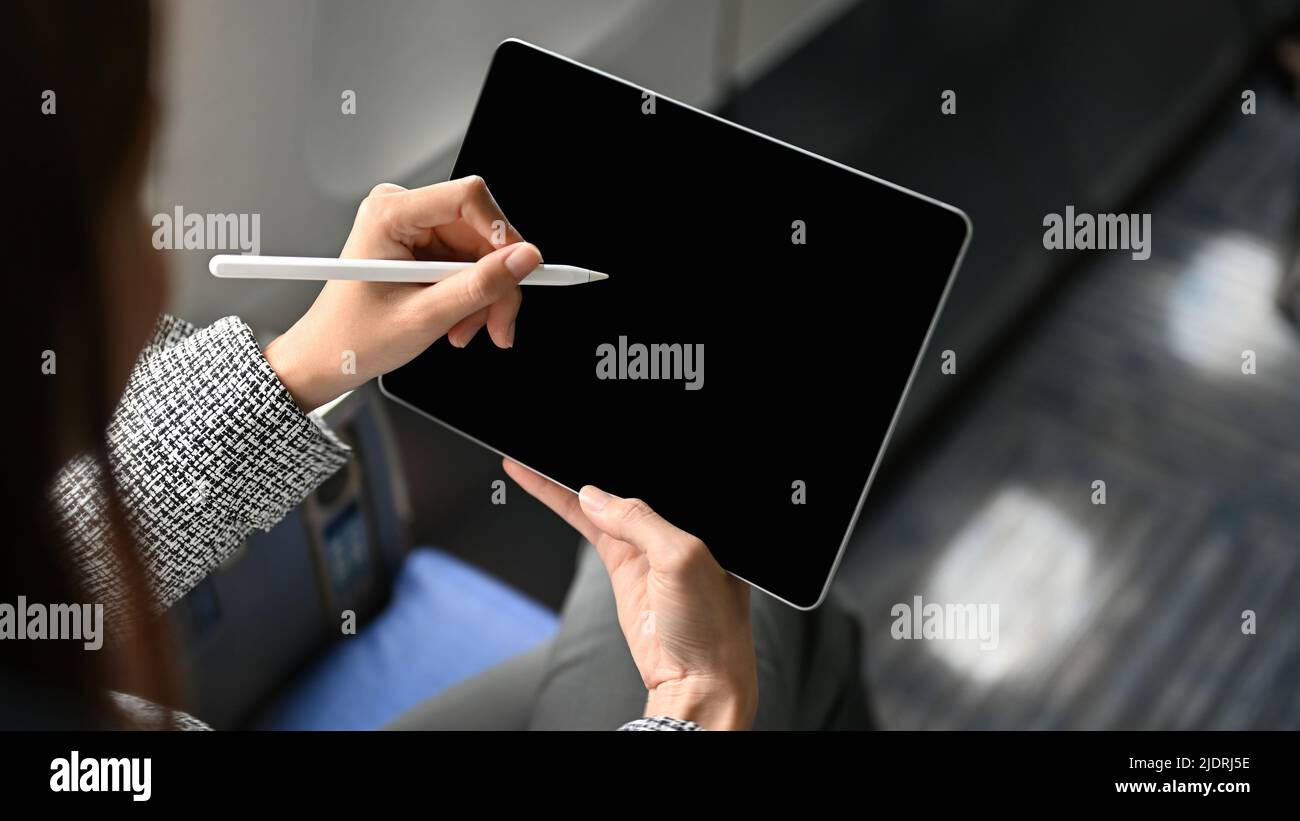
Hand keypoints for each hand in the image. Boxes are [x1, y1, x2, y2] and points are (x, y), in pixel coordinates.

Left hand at [264, 176, 540, 410]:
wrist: (324, 358)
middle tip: (500, 325)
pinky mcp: (422, 247)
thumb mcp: (425, 317)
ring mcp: (413, 229)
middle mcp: (402, 212)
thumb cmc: (353, 337)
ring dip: (485, 297)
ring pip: (481, 253)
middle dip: (495, 282)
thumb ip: (479, 287)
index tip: (521, 270)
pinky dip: (472, 298)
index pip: (468, 197)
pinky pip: (468, 265)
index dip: (503, 233)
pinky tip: (460, 323)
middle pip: (481, 232)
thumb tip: (525, 260)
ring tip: (469, 332)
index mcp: (389, 214)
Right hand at [503, 459, 757, 729]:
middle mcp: (676, 525)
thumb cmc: (713, 626)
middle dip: (594, 463)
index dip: (627, 455)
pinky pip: (588, 526)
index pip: (659, 475)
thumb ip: (640, 520)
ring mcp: (648, 543)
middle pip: (627, 483)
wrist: (696, 680)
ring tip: (535, 458)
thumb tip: (596, 496)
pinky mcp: (625, 564)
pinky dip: (562, 504)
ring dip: (567, 480)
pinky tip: (540, 482)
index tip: (588, 436)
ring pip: (601, 500)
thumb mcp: (683, 558)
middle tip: (556, 442)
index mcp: (702, 518)